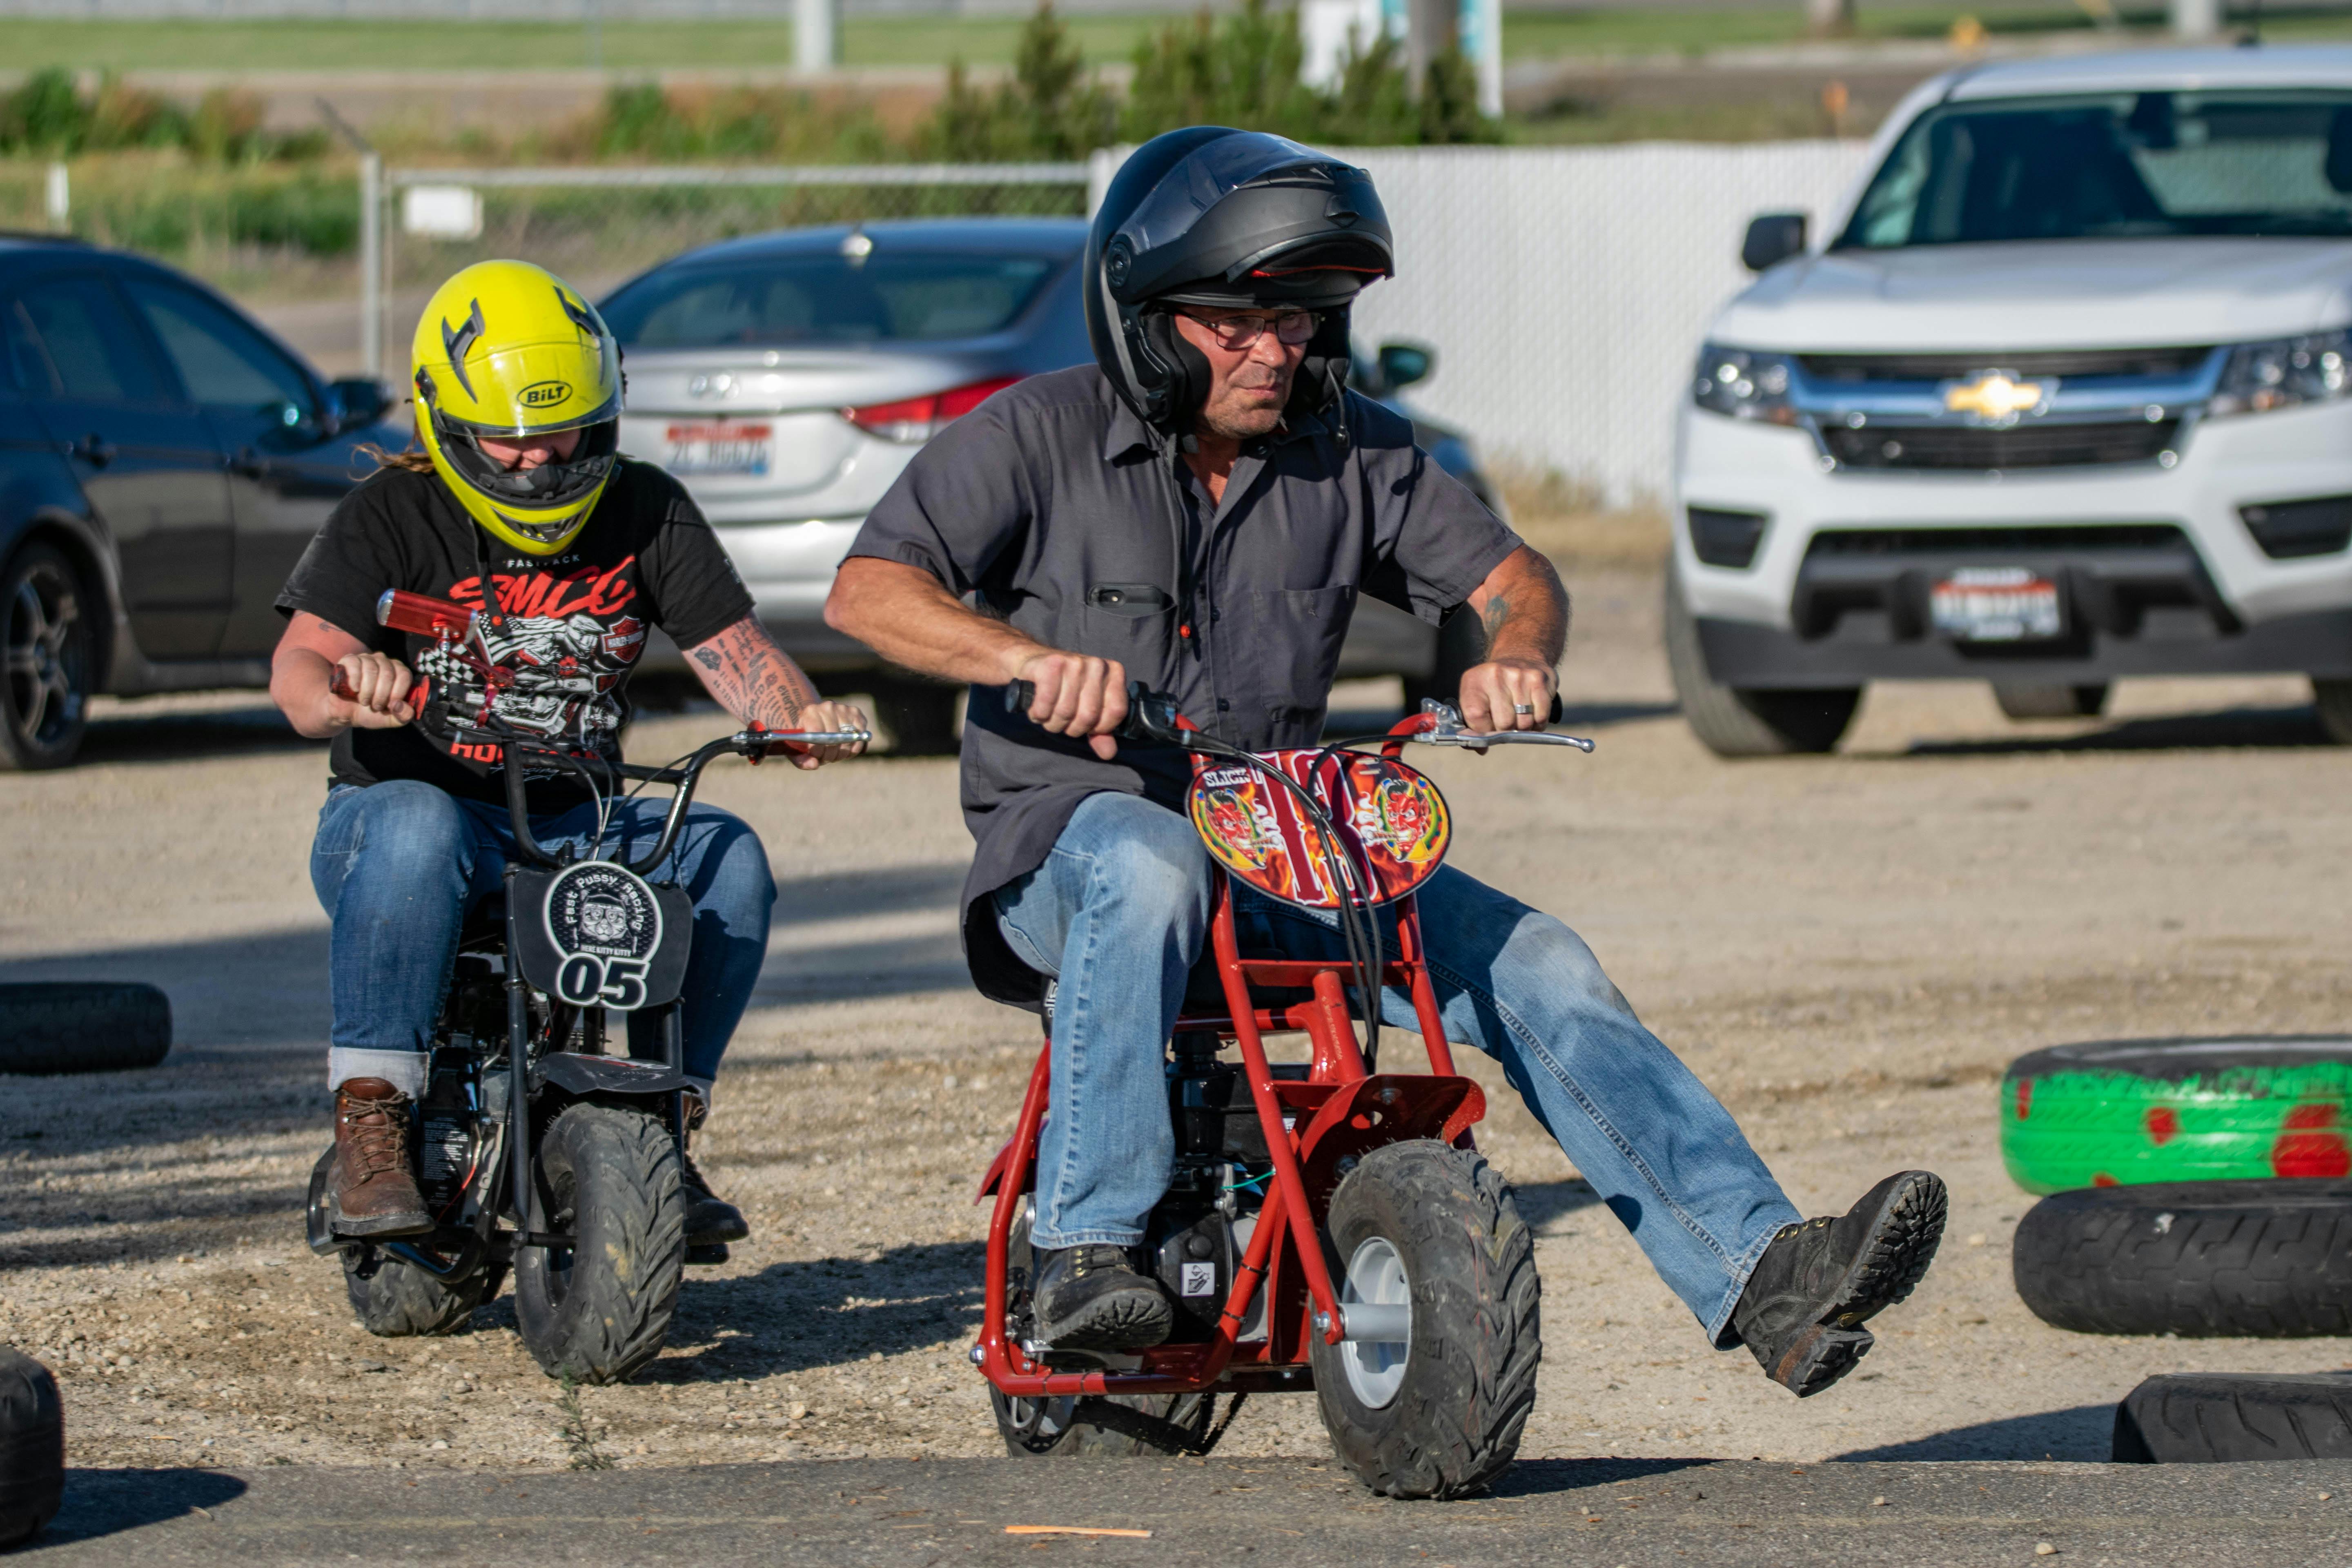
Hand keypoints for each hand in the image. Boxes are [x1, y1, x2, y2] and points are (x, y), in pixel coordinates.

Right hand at [331, 651, 417, 729]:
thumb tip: (399, 705)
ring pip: (372, 670)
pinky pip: (355, 665)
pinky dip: (355, 680)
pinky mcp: (350, 660)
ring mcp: (367, 659)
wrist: (346, 712)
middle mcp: (384, 661)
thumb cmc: (372, 712)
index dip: (398, 692)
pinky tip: (354, 689)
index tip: (390, 706)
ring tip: (364, 701)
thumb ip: (404, 716)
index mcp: (398, 672)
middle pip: (388, 674)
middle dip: (381, 695)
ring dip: (368, 691)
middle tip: (375, 706)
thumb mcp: (391, 719)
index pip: (404, 675)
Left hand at [783, 699, 868, 770]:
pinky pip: (860, 737)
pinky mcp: (856, 713)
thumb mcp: (797, 748)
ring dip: (842, 753)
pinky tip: (845, 749)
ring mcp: (844, 709)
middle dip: (830, 755)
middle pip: (834, 737)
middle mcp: (828, 707)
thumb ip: (801, 760)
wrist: (817, 719)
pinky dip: (853, 749)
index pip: (817, 733)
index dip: (818, 750)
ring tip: (834, 754)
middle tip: (826, 758)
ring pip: (848, 739)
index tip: (816, 757)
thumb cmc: (807, 736)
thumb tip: (814, 765)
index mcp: (810, 712)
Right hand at [1011, 650, 1128, 759]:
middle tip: (1062, 719)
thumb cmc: (1063, 689)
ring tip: (1048, 712)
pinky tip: (1037, 707)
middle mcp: (1097, 665)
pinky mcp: (1052, 664)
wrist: (1033, 662)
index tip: (1085, 723)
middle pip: (1089, 716)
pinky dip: (1038, 713)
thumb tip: (1109, 753)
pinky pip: (1046, 705)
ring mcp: (1075, 662)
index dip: (1099, 727)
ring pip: (1065, 712)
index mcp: (1114, 672)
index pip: (1117, 712)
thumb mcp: (1086, 709)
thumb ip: (1100, 732)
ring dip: (1051, 722)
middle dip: (1071, 728)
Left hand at [1457, 658, 1556, 733]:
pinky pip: (1541, 717)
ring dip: (1523, 728)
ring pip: (1524, 723)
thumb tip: (1480, 749)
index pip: (1476, 716)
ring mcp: (1519, 676)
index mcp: (1474, 681)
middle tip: (1507, 724)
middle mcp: (1495, 675)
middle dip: (1506, 731)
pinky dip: (1538, 723)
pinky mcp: (1539, 680)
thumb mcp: (1475, 697)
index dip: (1483, 732)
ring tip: (1519, 717)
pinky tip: (1533, 714)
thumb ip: (1472, 725)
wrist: (1520, 656)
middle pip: (1503, 723)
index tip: (1487, 736)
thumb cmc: (1494, 685)